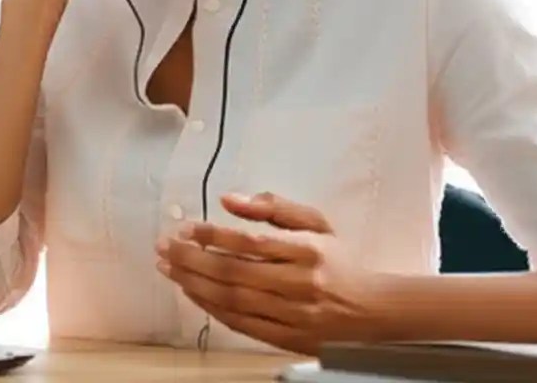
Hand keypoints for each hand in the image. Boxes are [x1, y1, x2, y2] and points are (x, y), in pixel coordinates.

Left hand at [155, 191, 388, 355]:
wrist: (372, 311)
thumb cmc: (337, 261)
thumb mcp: (315, 223)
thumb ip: (273, 208)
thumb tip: (228, 199)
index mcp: (309, 250)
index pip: (251, 241)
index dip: (213, 235)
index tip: (186, 228)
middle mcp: (300, 283)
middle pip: (235, 272)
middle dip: (192, 259)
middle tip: (164, 248)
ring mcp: (293, 314)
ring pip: (233, 299)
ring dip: (194, 283)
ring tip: (170, 268)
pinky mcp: (287, 338)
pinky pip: (241, 323)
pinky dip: (212, 308)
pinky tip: (192, 293)